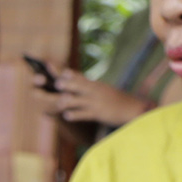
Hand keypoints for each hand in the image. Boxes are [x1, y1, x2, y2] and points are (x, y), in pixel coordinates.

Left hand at [33, 65, 149, 127]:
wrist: (133, 108)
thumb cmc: (114, 99)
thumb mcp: (100, 88)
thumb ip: (84, 84)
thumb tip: (68, 77)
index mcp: (92, 84)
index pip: (75, 75)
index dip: (62, 71)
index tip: (48, 65)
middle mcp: (93, 90)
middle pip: (74, 84)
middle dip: (63, 84)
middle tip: (55, 84)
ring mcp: (95, 102)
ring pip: (76, 99)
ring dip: (66, 101)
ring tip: (59, 103)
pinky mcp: (98, 113)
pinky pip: (84, 114)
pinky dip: (74, 115)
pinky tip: (67, 116)